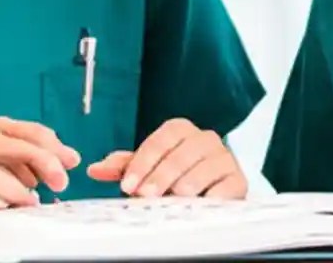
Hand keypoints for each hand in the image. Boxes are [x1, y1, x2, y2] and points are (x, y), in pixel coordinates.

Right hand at [0, 117, 81, 206]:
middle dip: (49, 167)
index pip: (37, 132)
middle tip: (60, 185)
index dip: (58, 149)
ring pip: (16, 182)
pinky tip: (5, 203)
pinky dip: (8, 204)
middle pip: (28, 151)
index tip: (72, 163)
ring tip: (22, 194)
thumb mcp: (14, 152)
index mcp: (1, 127)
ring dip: (25, 193)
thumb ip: (41, 153)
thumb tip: (73, 159)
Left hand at [87, 118, 246, 198]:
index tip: (128, 185)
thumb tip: (94, 169)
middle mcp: (205, 139)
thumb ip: (125, 167)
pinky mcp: (238, 180)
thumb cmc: (175, 176)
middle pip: (182, 152)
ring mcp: (224, 158)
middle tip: (145, 195)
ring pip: (206, 165)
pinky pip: (229, 184)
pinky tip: (202, 202)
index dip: (143, 162)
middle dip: (161, 175)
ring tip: (175, 196)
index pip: (161, 140)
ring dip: (188, 181)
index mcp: (180, 131)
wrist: (210, 190)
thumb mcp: (148, 169)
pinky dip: (215, 193)